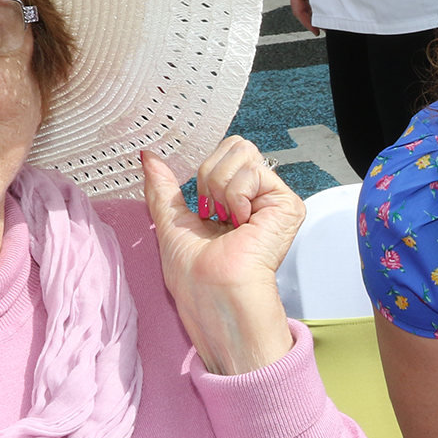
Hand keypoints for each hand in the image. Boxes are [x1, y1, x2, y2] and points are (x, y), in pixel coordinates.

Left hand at [140, 138, 303, 374]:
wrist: (214, 291)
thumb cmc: (195, 275)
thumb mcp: (171, 223)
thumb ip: (162, 188)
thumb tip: (150, 157)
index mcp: (234, 203)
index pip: (223, 155)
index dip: (205, 173)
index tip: (203, 210)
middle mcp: (257, 199)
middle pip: (235, 146)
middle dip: (211, 177)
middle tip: (216, 215)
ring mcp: (274, 201)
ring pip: (243, 153)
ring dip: (222, 189)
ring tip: (229, 221)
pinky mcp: (287, 205)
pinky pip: (254, 171)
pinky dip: (237, 196)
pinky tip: (242, 223)